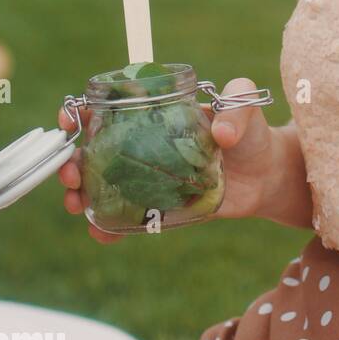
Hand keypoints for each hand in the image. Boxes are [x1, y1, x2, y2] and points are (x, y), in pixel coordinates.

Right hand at [57, 77, 276, 236]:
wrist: (267, 175)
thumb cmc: (252, 133)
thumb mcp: (246, 107)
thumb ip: (237, 105)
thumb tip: (220, 134)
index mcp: (156, 113)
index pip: (110, 107)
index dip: (83, 111)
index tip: (72, 119)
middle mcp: (144, 145)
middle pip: (95, 150)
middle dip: (72, 160)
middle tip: (71, 172)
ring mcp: (148, 177)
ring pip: (101, 184)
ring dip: (80, 192)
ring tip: (76, 202)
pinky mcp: (159, 206)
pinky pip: (125, 217)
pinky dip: (108, 227)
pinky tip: (101, 234)